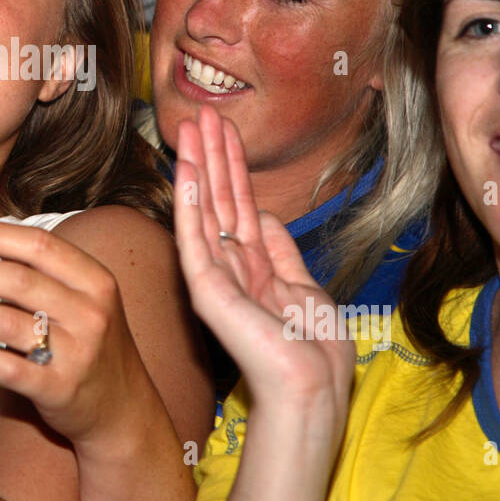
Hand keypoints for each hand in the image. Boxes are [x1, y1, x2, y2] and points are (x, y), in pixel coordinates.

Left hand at [0, 218, 153, 448]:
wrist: (121, 408)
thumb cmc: (89, 343)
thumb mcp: (83, 300)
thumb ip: (42, 272)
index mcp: (95, 280)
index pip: (39, 245)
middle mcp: (90, 312)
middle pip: (17, 280)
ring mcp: (77, 353)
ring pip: (7, 322)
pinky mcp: (58, 389)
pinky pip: (8, 368)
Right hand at [174, 105, 353, 412]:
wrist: (311, 387)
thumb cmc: (314, 352)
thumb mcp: (304, 288)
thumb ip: (280, 250)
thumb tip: (261, 213)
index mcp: (252, 268)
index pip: (237, 205)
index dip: (231, 166)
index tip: (223, 129)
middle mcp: (228, 267)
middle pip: (217, 199)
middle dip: (210, 154)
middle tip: (199, 112)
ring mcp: (213, 276)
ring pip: (202, 207)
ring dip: (195, 163)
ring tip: (187, 124)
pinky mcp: (206, 288)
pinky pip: (194, 234)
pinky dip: (189, 198)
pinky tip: (185, 167)